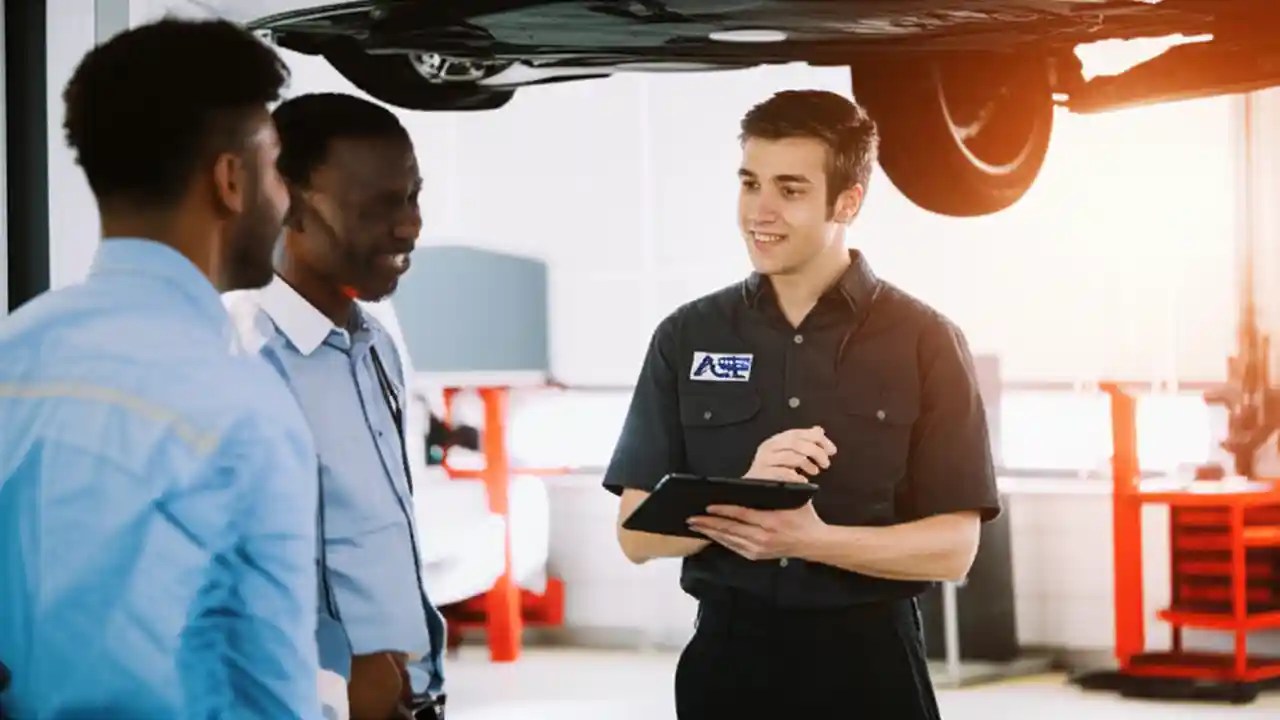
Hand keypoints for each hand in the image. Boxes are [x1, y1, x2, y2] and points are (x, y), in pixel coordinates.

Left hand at [687, 501, 826, 561]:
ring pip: (729, 539)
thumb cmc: (802, 517)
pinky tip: (710, 534)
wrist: (813, 543)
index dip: (723, 510)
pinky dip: (720, 540)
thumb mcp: (794, 499)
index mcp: (772, 521)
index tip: (707, 506)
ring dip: (710, 532)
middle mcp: (763, 537)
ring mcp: (759, 549)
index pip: (741, 514)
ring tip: (694, 525)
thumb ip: (777, 490)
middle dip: (708, 523)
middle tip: (691, 517)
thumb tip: (756, 480)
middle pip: (730, 529)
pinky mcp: (756, 556)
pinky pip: (733, 547)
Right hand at [744, 426, 836, 482]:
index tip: (831, 450)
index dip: (817, 440)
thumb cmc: (773, 472)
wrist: (755, 492)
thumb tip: (818, 430)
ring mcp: (764, 462)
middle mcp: (768, 448)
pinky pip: (783, 473)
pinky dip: (796, 476)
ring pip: (791, 456)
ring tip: (815, 471)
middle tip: (826, 462)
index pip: (799, 433)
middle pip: (796, 443)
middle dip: (815, 452)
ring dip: (807, 463)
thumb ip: (804, 442)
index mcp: (775, 441)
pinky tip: (803, 480)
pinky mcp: (763, 476)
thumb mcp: (790, 454)